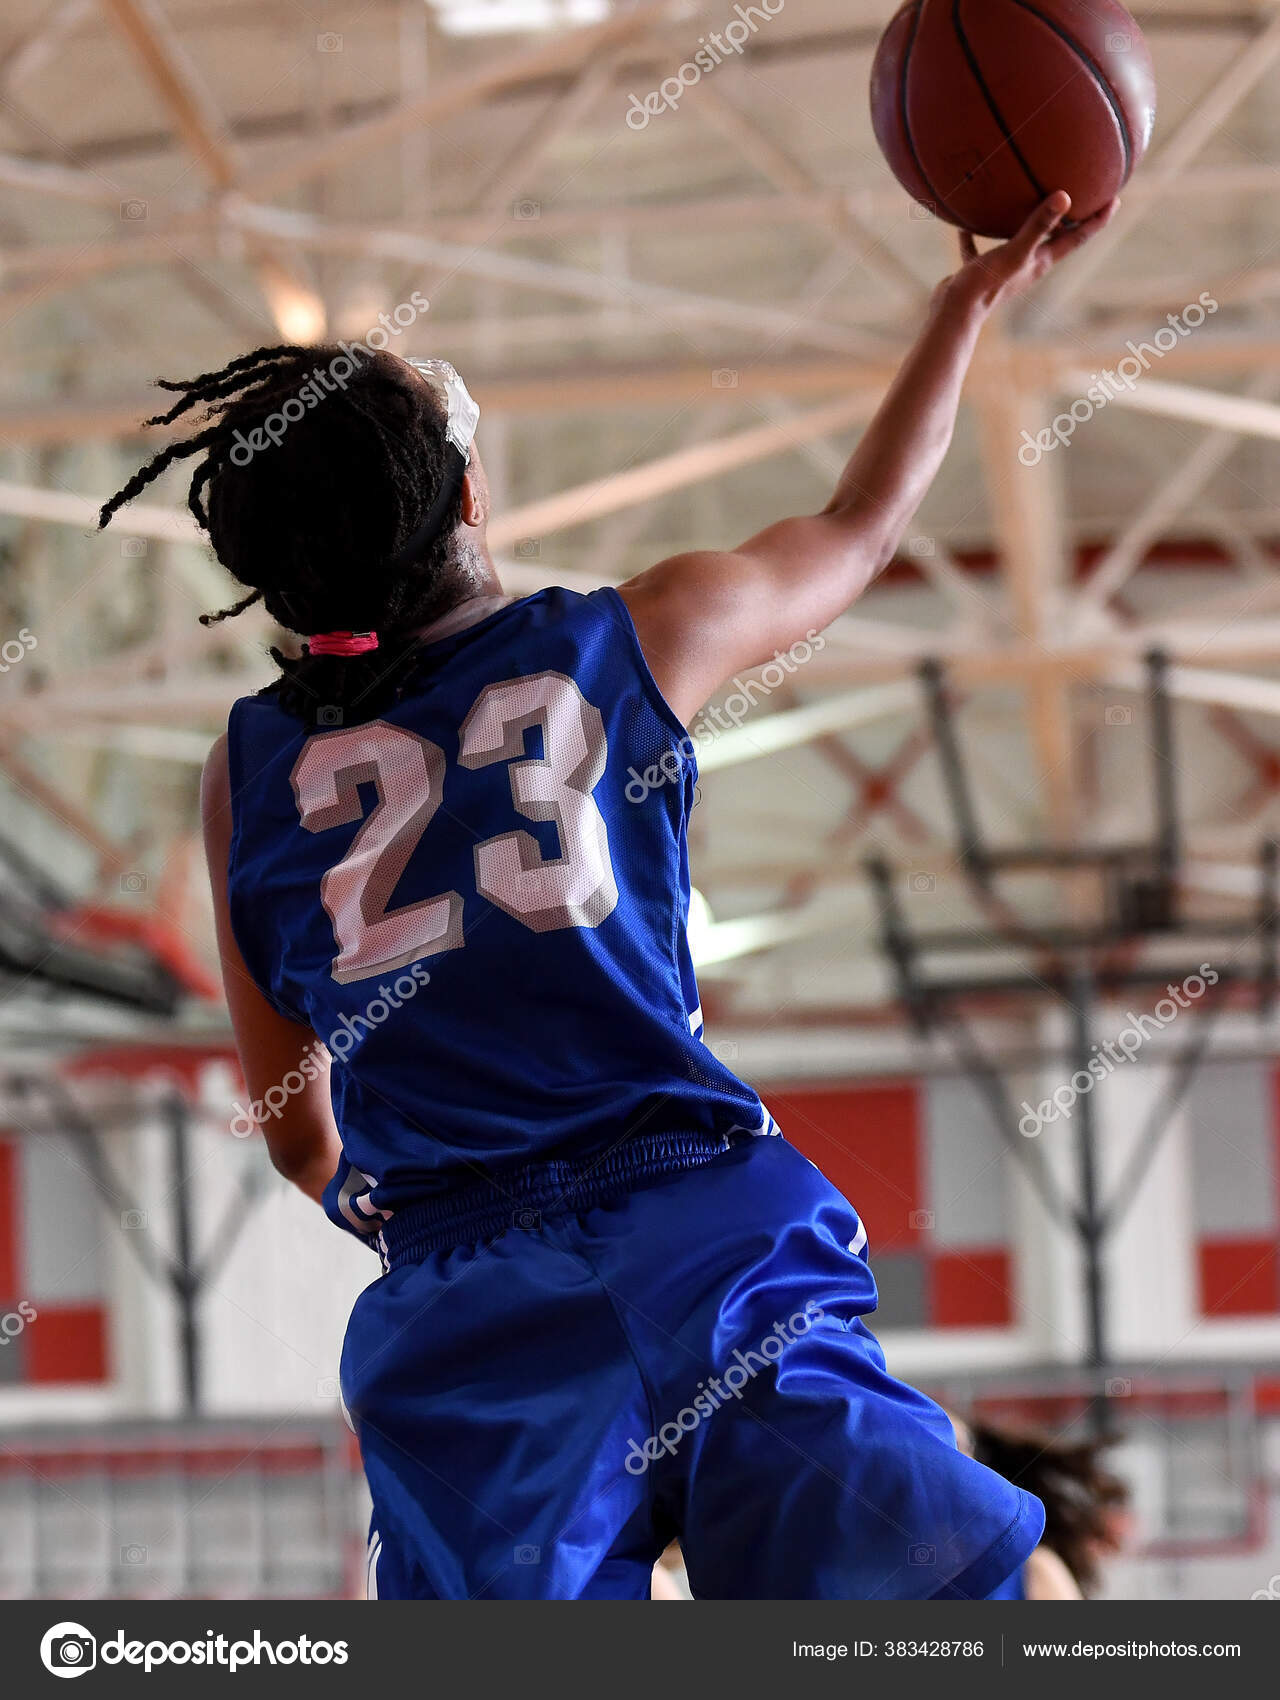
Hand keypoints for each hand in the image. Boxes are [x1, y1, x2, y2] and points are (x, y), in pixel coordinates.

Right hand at [938, 191, 1117, 315]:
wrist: (954, 313)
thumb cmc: (987, 283)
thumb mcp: (1015, 251)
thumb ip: (1038, 225)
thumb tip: (1065, 196)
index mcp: (1041, 262)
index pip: (1077, 239)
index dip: (1097, 220)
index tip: (1114, 199)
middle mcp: (1027, 266)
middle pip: (1055, 239)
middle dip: (1069, 218)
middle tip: (1080, 193)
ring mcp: (1004, 269)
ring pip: (1020, 241)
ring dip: (1026, 224)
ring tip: (1027, 200)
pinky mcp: (981, 271)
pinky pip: (981, 248)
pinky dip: (977, 235)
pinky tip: (967, 222)